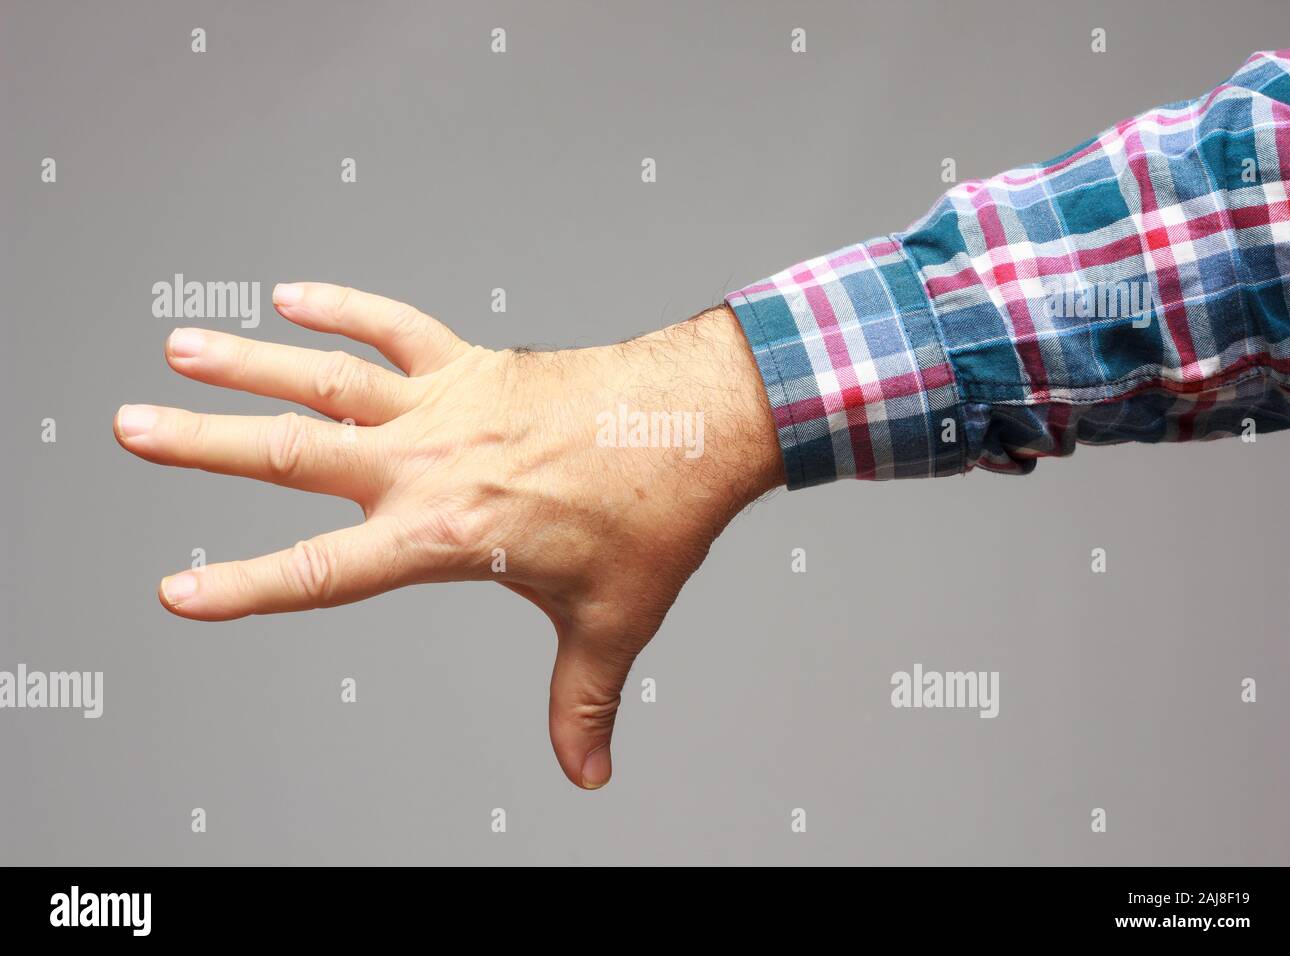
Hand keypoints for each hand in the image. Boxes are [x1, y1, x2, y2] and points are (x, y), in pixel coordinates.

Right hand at [115, 283, 783, 788]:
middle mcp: (429, 464)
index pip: (322, 575)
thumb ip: (582, 701)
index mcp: (446, 535)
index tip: (174, 593)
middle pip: (293, 455)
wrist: (700, 421)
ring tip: (180, 347)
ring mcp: (448, 404)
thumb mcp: (610, 621)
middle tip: (130, 427)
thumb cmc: (655, 518)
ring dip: (249, 364)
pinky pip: (394, 326)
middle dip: (204, 445)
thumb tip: (588, 773)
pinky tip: (291, 297)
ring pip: (325, 379)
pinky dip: (343, 307)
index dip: (242, 589)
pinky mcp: (475, 363)